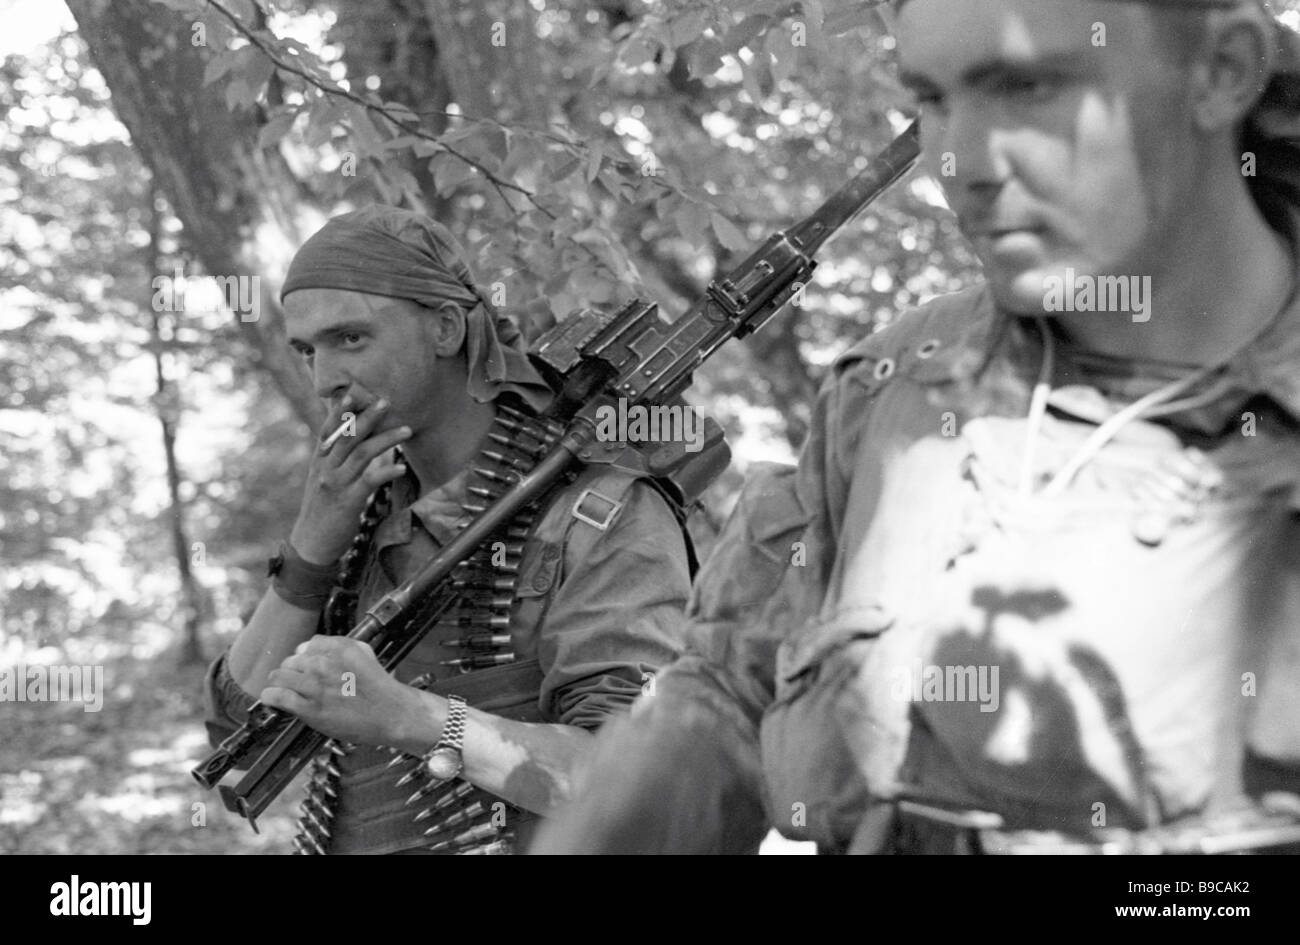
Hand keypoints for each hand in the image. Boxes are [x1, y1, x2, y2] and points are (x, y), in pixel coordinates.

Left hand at [260, 636, 427, 746]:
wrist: (391, 715)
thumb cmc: (380, 687)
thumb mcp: (365, 653)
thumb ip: (340, 645)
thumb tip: (312, 646)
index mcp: (338, 648)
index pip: (307, 645)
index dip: (304, 656)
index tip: (305, 666)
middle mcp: (324, 664)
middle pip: (291, 661)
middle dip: (292, 670)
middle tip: (295, 681)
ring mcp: (316, 687)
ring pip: (280, 676)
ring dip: (278, 682)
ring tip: (280, 688)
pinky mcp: (310, 709)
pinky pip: (279, 697)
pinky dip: (271, 697)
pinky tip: (271, 699)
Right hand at [289, 393, 411, 563]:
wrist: (311, 544)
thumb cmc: (322, 510)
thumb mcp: (322, 480)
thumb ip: (333, 459)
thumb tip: (346, 438)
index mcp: (320, 461)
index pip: (328, 430)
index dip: (339, 412)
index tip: (352, 393)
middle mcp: (326, 468)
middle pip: (348, 437)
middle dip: (368, 418)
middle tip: (386, 401)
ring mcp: (336, 484)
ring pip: (362, 454)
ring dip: (386, 440)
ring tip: (406, 429)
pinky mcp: (348, 501)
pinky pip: (369, 482)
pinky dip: (386, 472)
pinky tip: (400, 468)